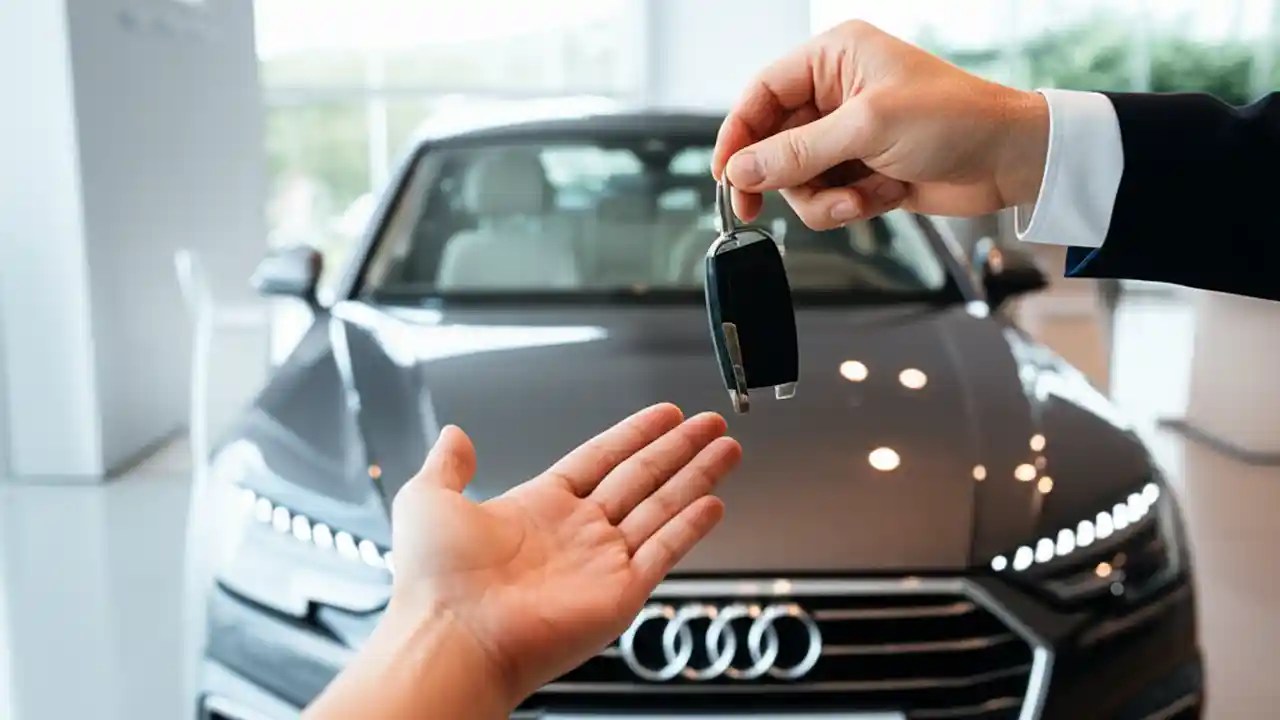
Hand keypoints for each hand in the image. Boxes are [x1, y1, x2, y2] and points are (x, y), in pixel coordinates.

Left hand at [385, 404, 740, 708]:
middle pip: (641, 478)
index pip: (600, 460)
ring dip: (697, 476)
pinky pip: (664, 551)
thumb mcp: (428, 500)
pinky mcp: (619, 593)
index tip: (664, 415)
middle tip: (709, 424)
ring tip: (726, 449)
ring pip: (661, 507)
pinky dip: (691, 526)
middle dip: (678, 448)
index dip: (634, 434)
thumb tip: (454, 436)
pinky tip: (714, 503)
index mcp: (537, 509)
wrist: (452, 638)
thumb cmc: (434, 582)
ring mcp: (600, 563)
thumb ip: (448, 464)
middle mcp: (575, 534)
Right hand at [712, 20, 1049, 227]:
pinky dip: (849, 205)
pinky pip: (828, 197)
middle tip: (761, 208)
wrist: (1012, 160)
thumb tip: (740, 171)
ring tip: (859, 198)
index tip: (725, 175)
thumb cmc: (956, 120)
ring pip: (799, 178)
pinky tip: (883, 197)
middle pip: (774, 143)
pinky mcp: (864, 169)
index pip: (762, 93)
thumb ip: (797, 152)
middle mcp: (837, 93)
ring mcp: (850, 134)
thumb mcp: (867, 129)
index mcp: (835, 59)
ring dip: (823, 197)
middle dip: (785, 177)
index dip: (738, 134)